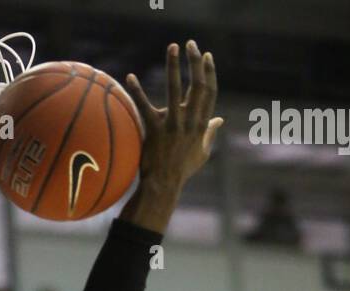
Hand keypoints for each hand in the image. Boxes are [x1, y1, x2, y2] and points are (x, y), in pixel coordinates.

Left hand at [126, 41, 222, 196]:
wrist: (164, 187)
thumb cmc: (183, 171)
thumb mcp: (202, 153)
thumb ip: (210, 133)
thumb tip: (220, 120)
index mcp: (201, 125)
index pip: (210, 93)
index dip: (209, 72)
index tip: (206, 56)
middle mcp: (189, 122)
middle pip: (197, 86)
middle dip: (195, 63)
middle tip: (191, 44)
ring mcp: (172, 126)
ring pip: (175, 90)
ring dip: (174, 66)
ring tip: (173, 47)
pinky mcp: (154, 131)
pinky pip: (144, 107)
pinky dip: (137, 91)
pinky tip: (129, 77)